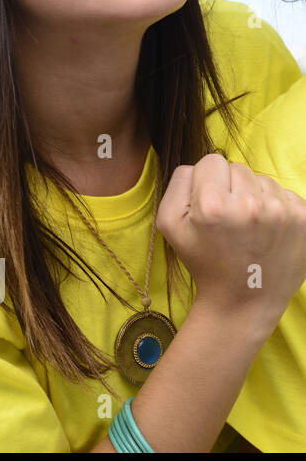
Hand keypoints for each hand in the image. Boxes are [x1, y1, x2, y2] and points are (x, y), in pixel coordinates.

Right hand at [159, 153, 305, 334]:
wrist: (244, 299)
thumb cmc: (204, 261)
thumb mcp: (169, 224)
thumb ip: (177, 184)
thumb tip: (199, 167)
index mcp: (212, 205)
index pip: (210, 161)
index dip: (206, 180)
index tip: (209, 204)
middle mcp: (249, 205)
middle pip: (237, 168)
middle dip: (231, 187)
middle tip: (229, 219)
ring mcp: (281, 212)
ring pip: (263, 179)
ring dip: (254, 196)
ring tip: (249, 225)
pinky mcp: (304, 219)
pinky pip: (285, 193)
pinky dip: (275, 206)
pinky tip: (267, 229)